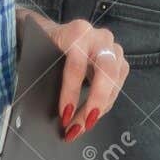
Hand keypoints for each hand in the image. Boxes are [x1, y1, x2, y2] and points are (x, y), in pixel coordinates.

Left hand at [46, 18, 126, 139]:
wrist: (60, 33)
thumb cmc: (49, 44)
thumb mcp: (42, 51)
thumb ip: (44, 71)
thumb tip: (40, 105)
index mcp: (77, 32)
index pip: (77, 65)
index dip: (71, 92)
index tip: (65, 114)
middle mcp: (99, 38)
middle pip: (106, 71)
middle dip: (97, 100)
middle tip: (85, 124)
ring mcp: (113, 48)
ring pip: (114, 81)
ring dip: (100, 108)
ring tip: (82, 126)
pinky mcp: (119, 61)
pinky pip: (117, 86)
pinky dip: (105, 104)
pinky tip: (91, 116)